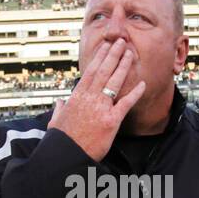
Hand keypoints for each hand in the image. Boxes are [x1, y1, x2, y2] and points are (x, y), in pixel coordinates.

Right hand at [47, 39, 146, 161]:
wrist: (67, 155)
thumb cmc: (61, 140)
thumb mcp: (56, 122)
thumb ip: (60, 110)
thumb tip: (60, 102)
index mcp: (76, 97)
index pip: (90, 71)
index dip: (99, 57)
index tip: (105, 46)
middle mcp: (89, 99)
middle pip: (103, 71)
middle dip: (113, 54)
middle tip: (121, 41)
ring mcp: (100, 109)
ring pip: (114, 82)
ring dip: (123, 66)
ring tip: (130, 53)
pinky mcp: (111, 121)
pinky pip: (125, 104)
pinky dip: (135, 93)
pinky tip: (143, 84)